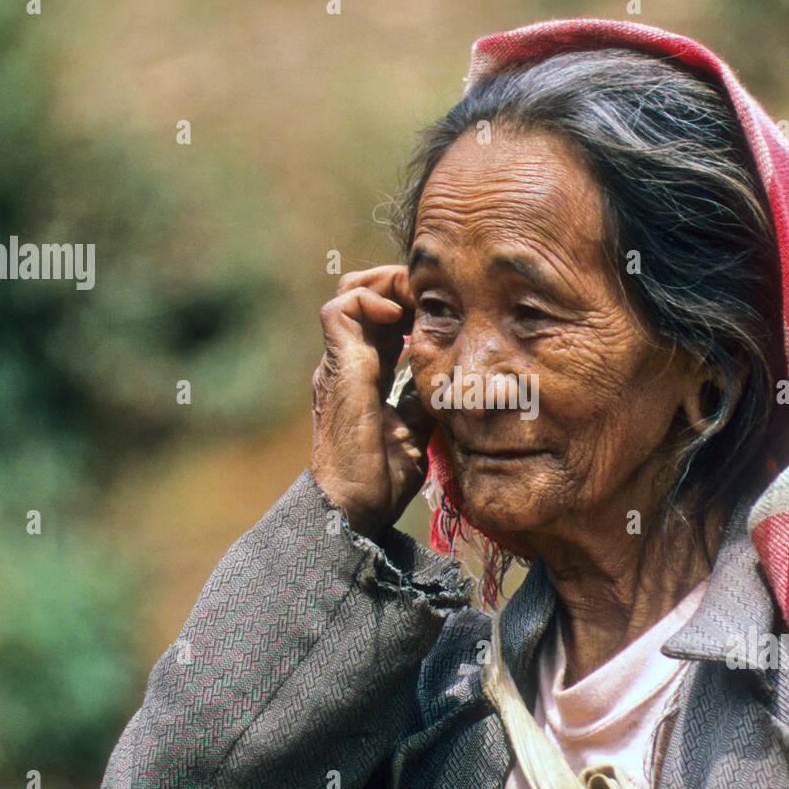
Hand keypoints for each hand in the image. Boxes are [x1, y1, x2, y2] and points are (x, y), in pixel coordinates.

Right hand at [309, 264, 435, 538]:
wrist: (353, 505)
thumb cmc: (382, 479)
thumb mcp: (417, 428)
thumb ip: (425, 397)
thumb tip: (450, 376)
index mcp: (367, 374)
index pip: (386, 319)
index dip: (412, 304)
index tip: (444, 310)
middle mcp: (349, 361)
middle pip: (366, 294)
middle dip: (401, 284)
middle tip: (434, 296)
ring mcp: (339, 361)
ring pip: (350, 291)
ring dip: (386, 283)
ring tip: (417, 298)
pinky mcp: (337, 365)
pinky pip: (340, 309)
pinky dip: (370, 299)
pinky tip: (399, 317)